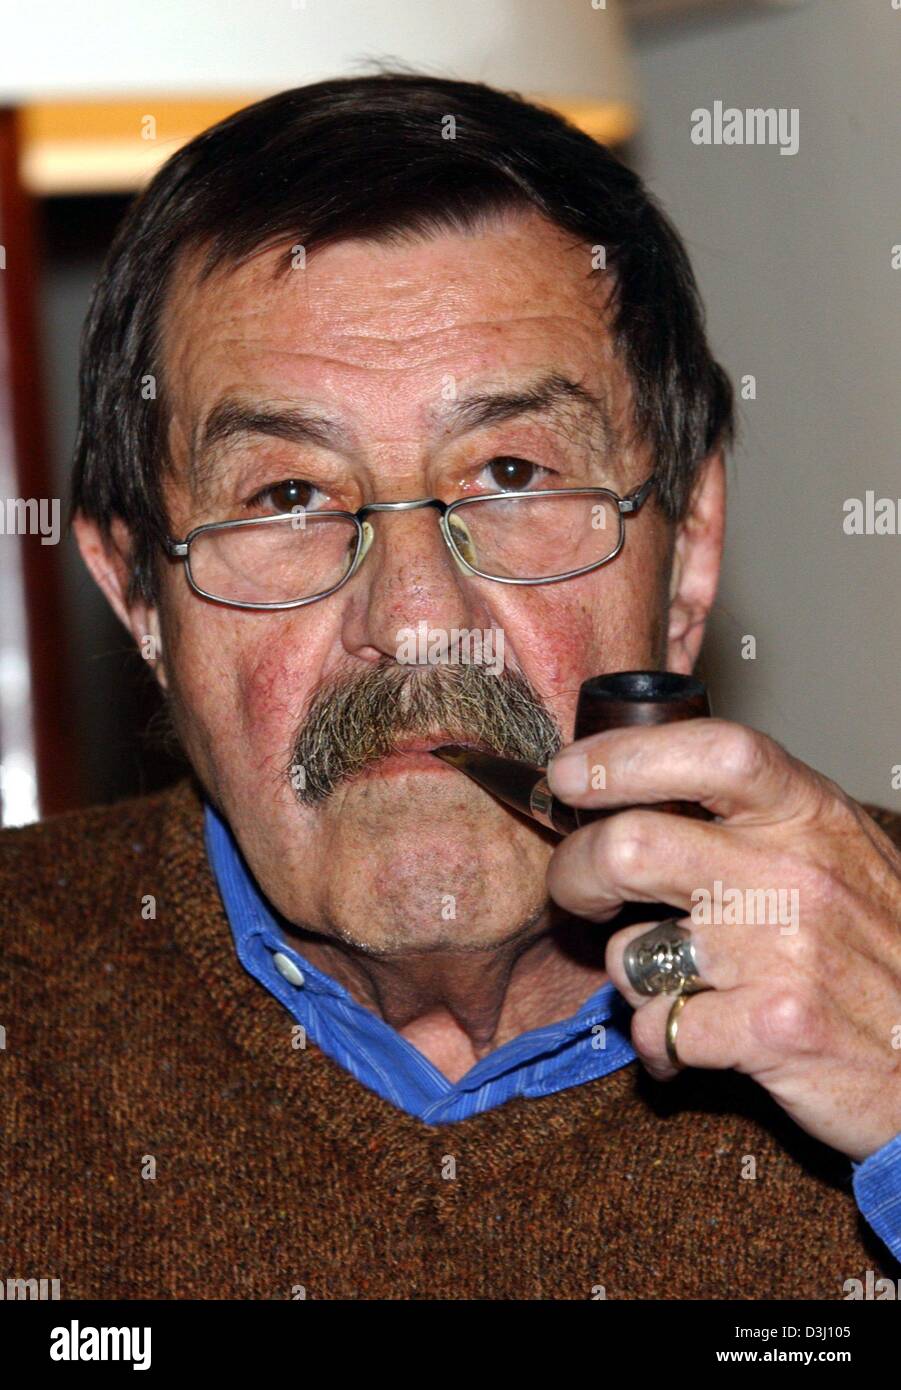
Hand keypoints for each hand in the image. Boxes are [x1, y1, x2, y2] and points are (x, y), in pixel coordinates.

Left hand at [545, 718, 900, 1161]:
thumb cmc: (880, 949)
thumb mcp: (837, 850)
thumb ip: (755, 815)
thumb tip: (638, 781)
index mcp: (809, 815)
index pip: (711, 753)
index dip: (622, 755)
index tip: (568, 774)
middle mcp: (795, 874)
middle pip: (631, 846)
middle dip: (575, 872)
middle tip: (580, 891)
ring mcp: (783, 953)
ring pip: (631, 950)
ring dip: (630, 974)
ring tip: (672, 982)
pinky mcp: (771, 1031)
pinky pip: (657, 1029)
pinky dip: (659, 1044)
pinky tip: (692, 1041)